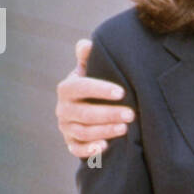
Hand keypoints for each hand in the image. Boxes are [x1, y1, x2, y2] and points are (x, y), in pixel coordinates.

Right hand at [56, 38, 134, 158]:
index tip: (122, 92)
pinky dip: (89, 150)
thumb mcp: (90, 70)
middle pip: (84, 113)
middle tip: (131, 114)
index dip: (100, 89)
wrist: (87, 108)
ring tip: (125, 128)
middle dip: (108, 114)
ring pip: (83, 131)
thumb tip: (86, 44)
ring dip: (104, 131)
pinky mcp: (71, 143)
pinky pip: (76, 149)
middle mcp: (63, 109)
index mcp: (67, 88)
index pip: (80, 87)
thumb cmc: (93, 86)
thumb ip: (88, 58)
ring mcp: (66, 127)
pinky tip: (105, 147)